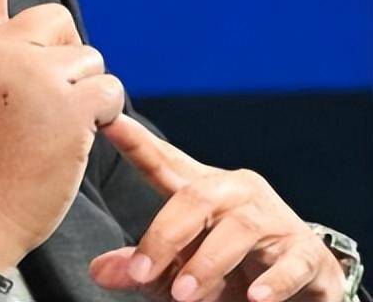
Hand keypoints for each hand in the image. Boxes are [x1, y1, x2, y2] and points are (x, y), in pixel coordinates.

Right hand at [0, 0, 125, 294]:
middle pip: (59, 24)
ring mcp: (30, 70)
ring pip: (89, 60)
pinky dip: (100, 118)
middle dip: (62, 63)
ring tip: (44, 131)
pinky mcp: (66, 99)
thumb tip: (60, 43)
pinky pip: (108, 90)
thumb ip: (3, 54)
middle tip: (32, 109)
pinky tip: (67, 140)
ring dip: (81, 97)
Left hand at [90, 114, 346, 301]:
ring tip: (185, 296)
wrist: (299, 289)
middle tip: (142, 274)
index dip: (136, 142)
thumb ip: (143, 268)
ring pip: (239, 228)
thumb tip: (99, 271)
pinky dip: (274, 282)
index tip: (108, 120)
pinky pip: (292, 262)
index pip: (163, 162)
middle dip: (166, 236)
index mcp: (201, 191)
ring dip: (208, 264)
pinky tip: (256, 298)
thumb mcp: (177, 272)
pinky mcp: (307, 252)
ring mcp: (274, 219)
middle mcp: (237, 194)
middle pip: (196, 197)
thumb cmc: (229, 273)